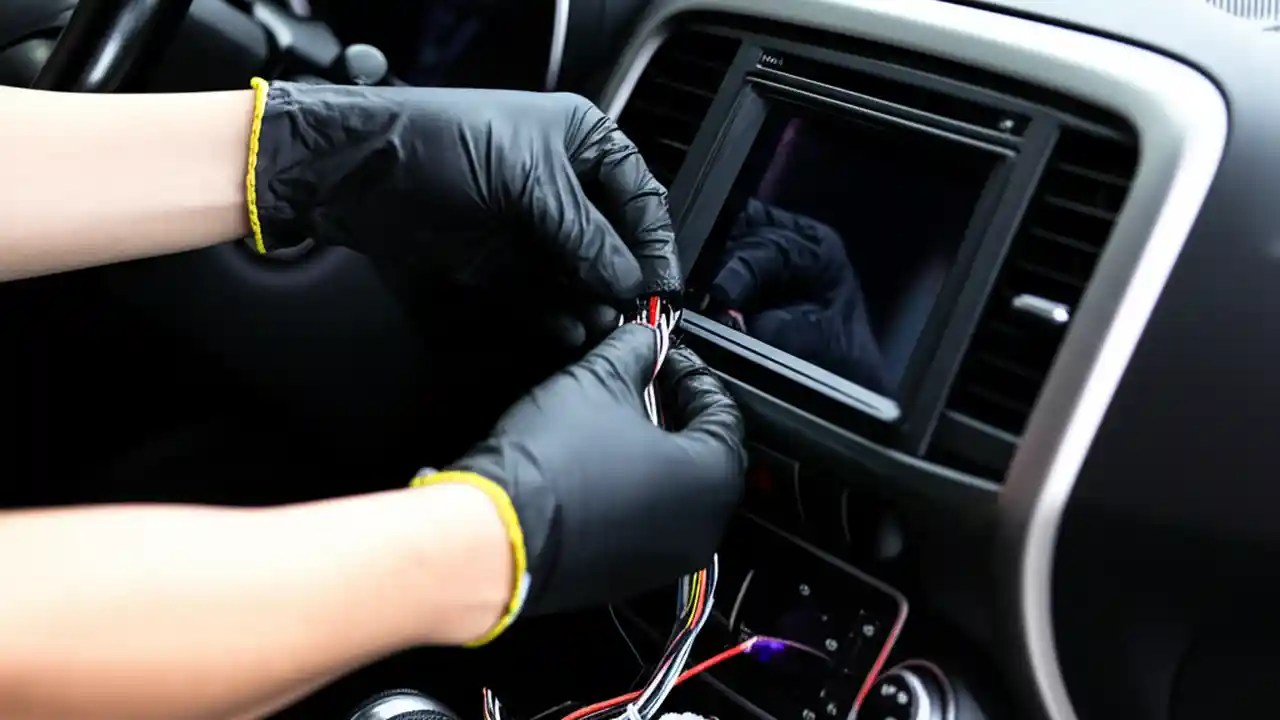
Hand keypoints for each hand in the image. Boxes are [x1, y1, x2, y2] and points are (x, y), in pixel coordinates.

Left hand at [248, 81, 679, 306]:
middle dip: (623, 278)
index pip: (638, 194)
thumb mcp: (529, 180)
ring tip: (602, 326)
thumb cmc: (439, 144)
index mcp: (578, 143)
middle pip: (612, 242)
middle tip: (634, 312)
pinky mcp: (498, 265)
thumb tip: (626, 278)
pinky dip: (555, 316)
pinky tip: (568, 330)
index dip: (655, 239)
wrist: (359, 173)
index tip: (664, 282)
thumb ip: (584, 234)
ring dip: (592, 302)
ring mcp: (528, 228)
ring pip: (578, 276)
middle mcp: (559, 186)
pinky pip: (539, 297)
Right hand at [413, 324, 745, 641]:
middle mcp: (704, 526)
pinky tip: (600, 463)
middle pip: (704, 452)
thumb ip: (634, 350)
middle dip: (675, 410)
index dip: (690, 372)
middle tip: (642, 382)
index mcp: (712, 476)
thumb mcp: (597, 380)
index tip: (661, 354)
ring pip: (678, 489)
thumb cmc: (553, 458)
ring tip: (617, 419)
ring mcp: (670, 558)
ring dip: (655, 450)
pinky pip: (650, 522)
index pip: (722, 410)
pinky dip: (636, 489)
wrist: (494, 536)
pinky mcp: (632, 576)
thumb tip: (645, 339)